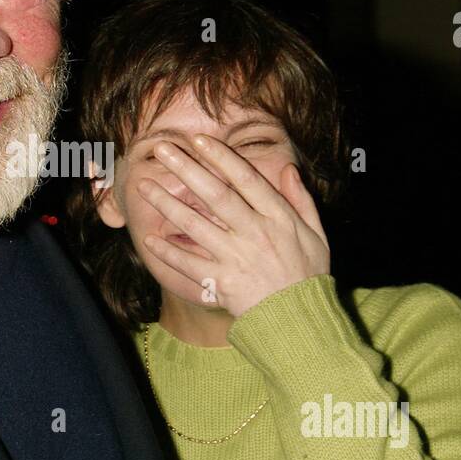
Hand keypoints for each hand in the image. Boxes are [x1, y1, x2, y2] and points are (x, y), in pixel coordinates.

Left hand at [136, 134, 329, 316]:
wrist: (299, 320)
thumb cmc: (307, 275)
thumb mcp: (316, 235)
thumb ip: (301, 201)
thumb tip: (288, 169)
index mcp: (278, 218)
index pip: (246, 179)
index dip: (221, 157)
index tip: (198, 140)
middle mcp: (254, 233)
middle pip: (215, 194)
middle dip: (187, 169)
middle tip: (162, 150)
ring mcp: (236, 258)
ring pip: (195, 225)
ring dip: (167, 205)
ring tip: (144, 187)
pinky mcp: (222, 282)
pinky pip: (189, 264)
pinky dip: (168, 253)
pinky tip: (150, 239)